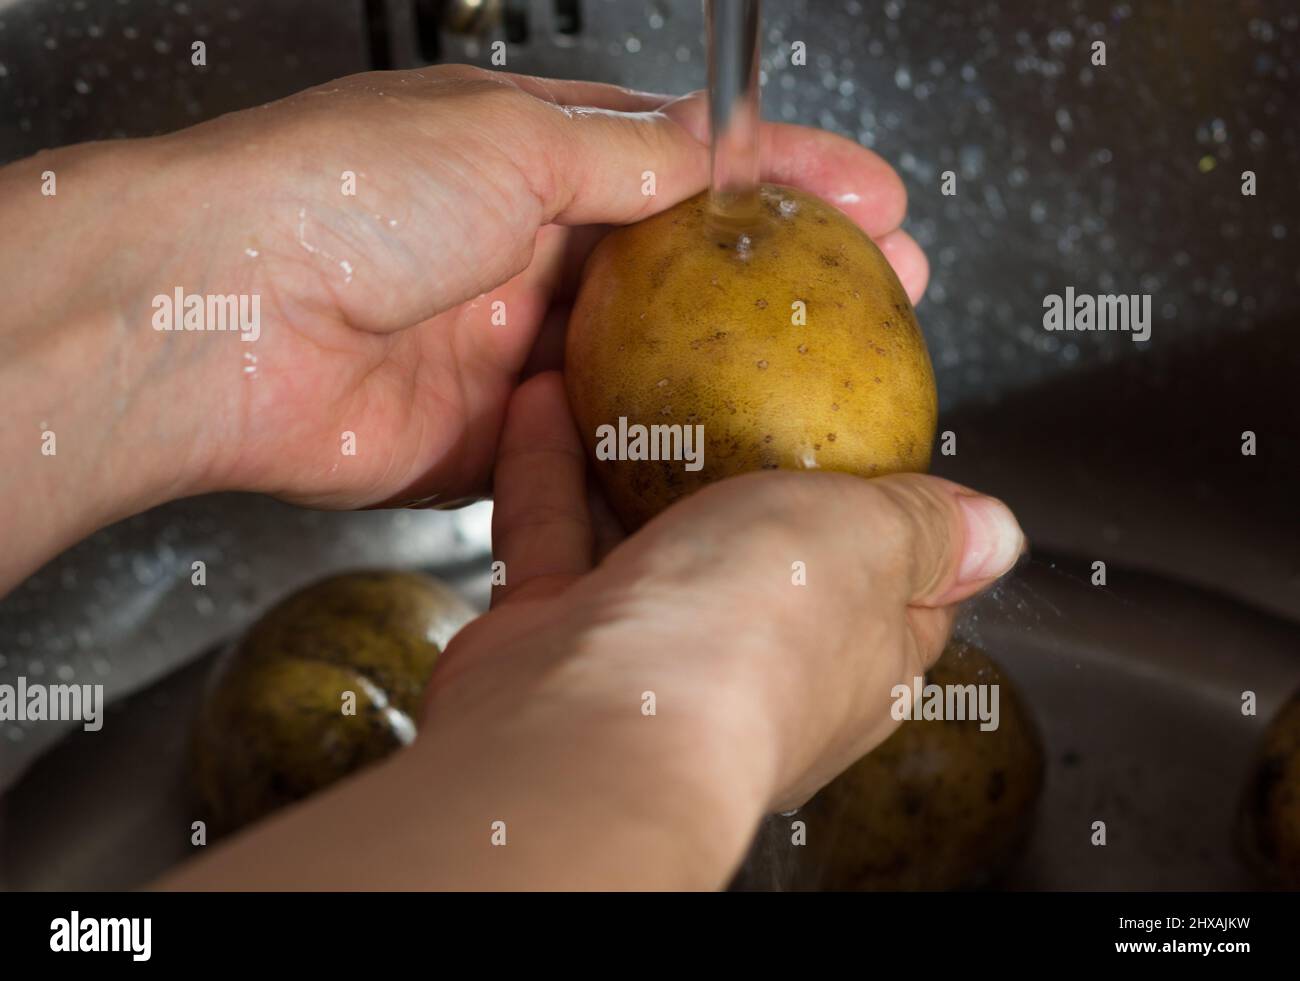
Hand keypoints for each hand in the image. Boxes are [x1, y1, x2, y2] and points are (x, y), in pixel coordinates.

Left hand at [0, 65, 926, 588]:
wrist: (228, 324)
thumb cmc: (336, 197)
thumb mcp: (508, 140)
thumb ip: (623, 157)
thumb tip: (710, 157)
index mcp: (531, 157)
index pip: (690, 161)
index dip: (789, 177)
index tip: (874, 200)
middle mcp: (527, 249)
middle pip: (685, 267)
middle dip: (786, 279)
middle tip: (885, 293)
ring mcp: (513, 346)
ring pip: (650, 360)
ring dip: (734, 369)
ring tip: (832, 380)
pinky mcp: (492, 435)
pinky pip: (590, 443)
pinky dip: (650, 447)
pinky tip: (721, 453)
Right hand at [161, 372, 1022, 889]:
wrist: (589, 731)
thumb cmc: (749, 643)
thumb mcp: (871, 539)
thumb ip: (929, 526)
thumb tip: (998, 534)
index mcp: (858, 657)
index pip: (900, 587)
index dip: (896, 521)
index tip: (876, 450)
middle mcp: (755, 665)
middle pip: (763, 556)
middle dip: (747, 476)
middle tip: (735, 387)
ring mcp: (650, 654)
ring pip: (646, 538)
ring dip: (632, 459)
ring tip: (624, 372)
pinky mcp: (558, 639)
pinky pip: (554, 536)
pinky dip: (548, 467)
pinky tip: (544, 399)